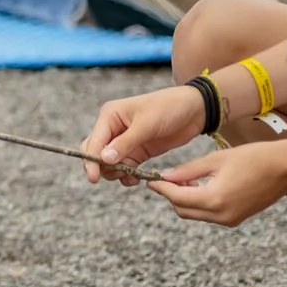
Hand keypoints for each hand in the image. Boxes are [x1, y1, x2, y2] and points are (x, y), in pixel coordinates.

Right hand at [82, 84, 206, 183]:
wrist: (195, 109)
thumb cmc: (169, 107)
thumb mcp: (147, 124)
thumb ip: (125, 143)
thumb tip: (104, 159)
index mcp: (110, 116)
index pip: (94, 142)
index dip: (91, 161)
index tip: (94, 178)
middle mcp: (113, 128)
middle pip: (96, 153)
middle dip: (102, 168)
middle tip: (117, 176)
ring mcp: (125, 141)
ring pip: (109, 163)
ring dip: (116, 173)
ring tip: (130, 178)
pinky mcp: (138, 151)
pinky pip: (125, 166)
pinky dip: (127, 175)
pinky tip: (136, 179)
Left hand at [147, 143, 286, 226]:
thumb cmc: (254, 158)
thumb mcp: (215, 160)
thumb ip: (187, 171)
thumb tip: (165, 176)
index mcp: (214, 199)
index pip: (176, 197)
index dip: (161, 188)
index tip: (151, 180)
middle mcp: (221, 215)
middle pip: (182, 210)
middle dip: (171, 195)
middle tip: (166, 177)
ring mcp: (230, 220)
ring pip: (195, 214)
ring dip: (185, 199)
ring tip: (185, 179)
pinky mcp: (236, 219)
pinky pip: (209, 214)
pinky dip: (199, 203)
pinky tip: (201, 185)